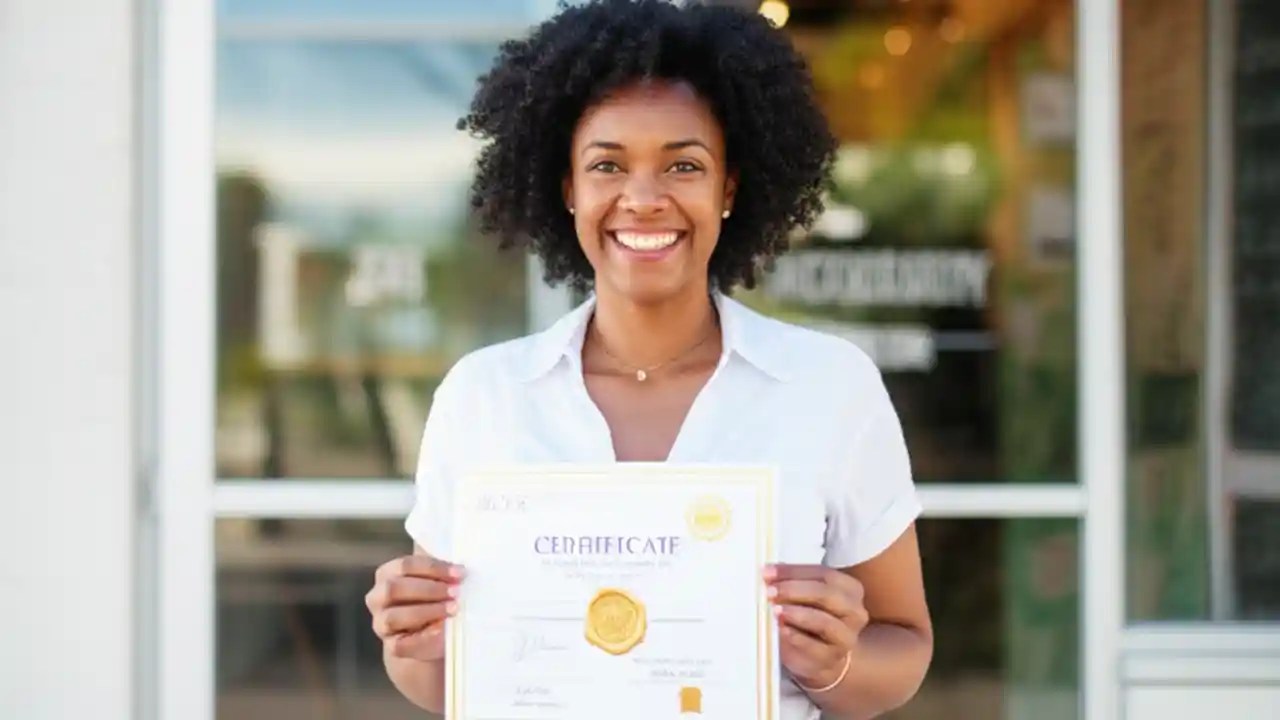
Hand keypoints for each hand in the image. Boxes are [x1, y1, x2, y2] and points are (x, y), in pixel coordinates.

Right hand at [366, 554, 464, 661]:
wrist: (429, 636)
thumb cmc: (434, 598)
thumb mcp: (436, 579)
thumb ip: (441, 567)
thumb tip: (463, 559)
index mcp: (387, 574)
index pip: (405, 565)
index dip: (433, 568)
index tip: (460, 572)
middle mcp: (378, 597)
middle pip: (395, 588)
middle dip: (429, 589)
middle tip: (456, 591)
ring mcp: (381, 623)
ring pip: (394, 616)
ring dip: (427, 611)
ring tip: (453, 609)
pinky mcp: (391, 645)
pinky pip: (400, 644)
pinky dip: (423, 637)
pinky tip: (442, 631)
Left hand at [764, 563, 867, 690]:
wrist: (822, 657)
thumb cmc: (812, 618)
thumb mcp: (805, 597)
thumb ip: (792, 583)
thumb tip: (768, 574)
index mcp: (850, 589)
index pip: (822, 574)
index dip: (793, 572)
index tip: (767, 571)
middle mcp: (854, 612)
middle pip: (826, 595)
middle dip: (794, 590)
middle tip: (770, 590)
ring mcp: (846, 637)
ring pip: (824, 622)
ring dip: (797, 614)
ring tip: (775, 610)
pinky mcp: (832, 659)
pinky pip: (814, 647)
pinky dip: (795, 637)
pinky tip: (781, 630)